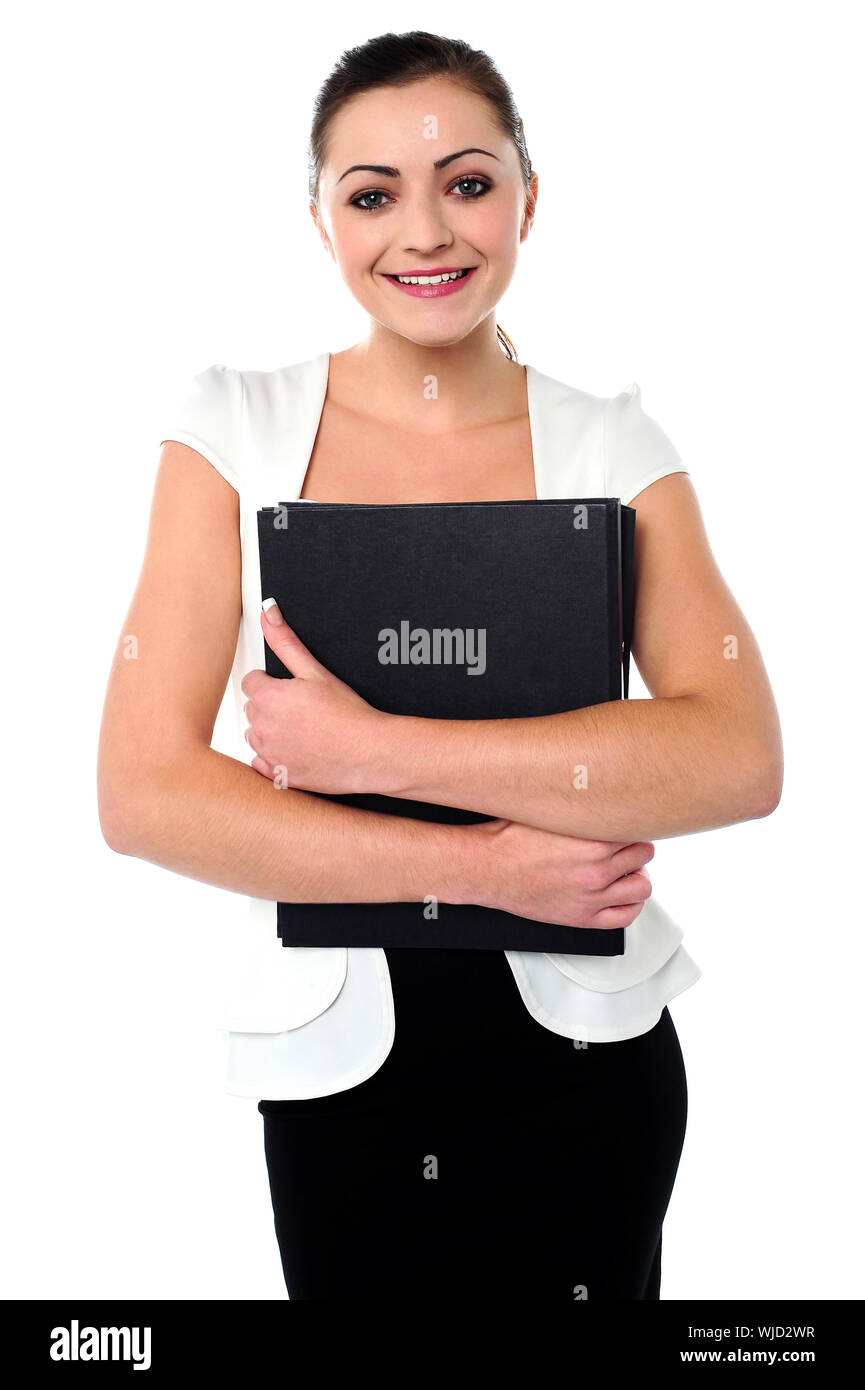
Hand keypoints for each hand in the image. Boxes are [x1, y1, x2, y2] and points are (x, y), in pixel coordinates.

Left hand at [240, 599, 391, 793]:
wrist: (369, 753)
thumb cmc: (348, 714)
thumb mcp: (316, 671)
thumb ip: (286, 642)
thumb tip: (268, 613)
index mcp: (267, 697)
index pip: (251, 682)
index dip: (270, 684)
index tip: (290, 690)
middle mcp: (262, 727)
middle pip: (253, 710)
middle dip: (271, 708)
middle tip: (303, 711)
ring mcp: (269, 754)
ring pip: (256, 737)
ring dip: (271, 733)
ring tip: (303, 731)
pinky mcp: (278, 776)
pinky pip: (262, 764)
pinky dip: (275, 759)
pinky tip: (299, 751)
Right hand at [470, 819, 653, 929]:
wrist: (486, 868)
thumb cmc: (510, 839)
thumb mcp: (549, 810)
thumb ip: (582, 805)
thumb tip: (602, 790)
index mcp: (593, 841)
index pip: (637, 829)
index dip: (631, 822)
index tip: (627, 821)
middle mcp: (596, 870)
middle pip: (643, 855)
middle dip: (636, 846)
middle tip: (624, 843)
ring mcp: (591, 897)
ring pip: (642, 887)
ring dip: (638, 875)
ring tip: (626, 869)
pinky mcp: (582, 917)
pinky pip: (625, 916)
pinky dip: (632, 904)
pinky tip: (623, 894)